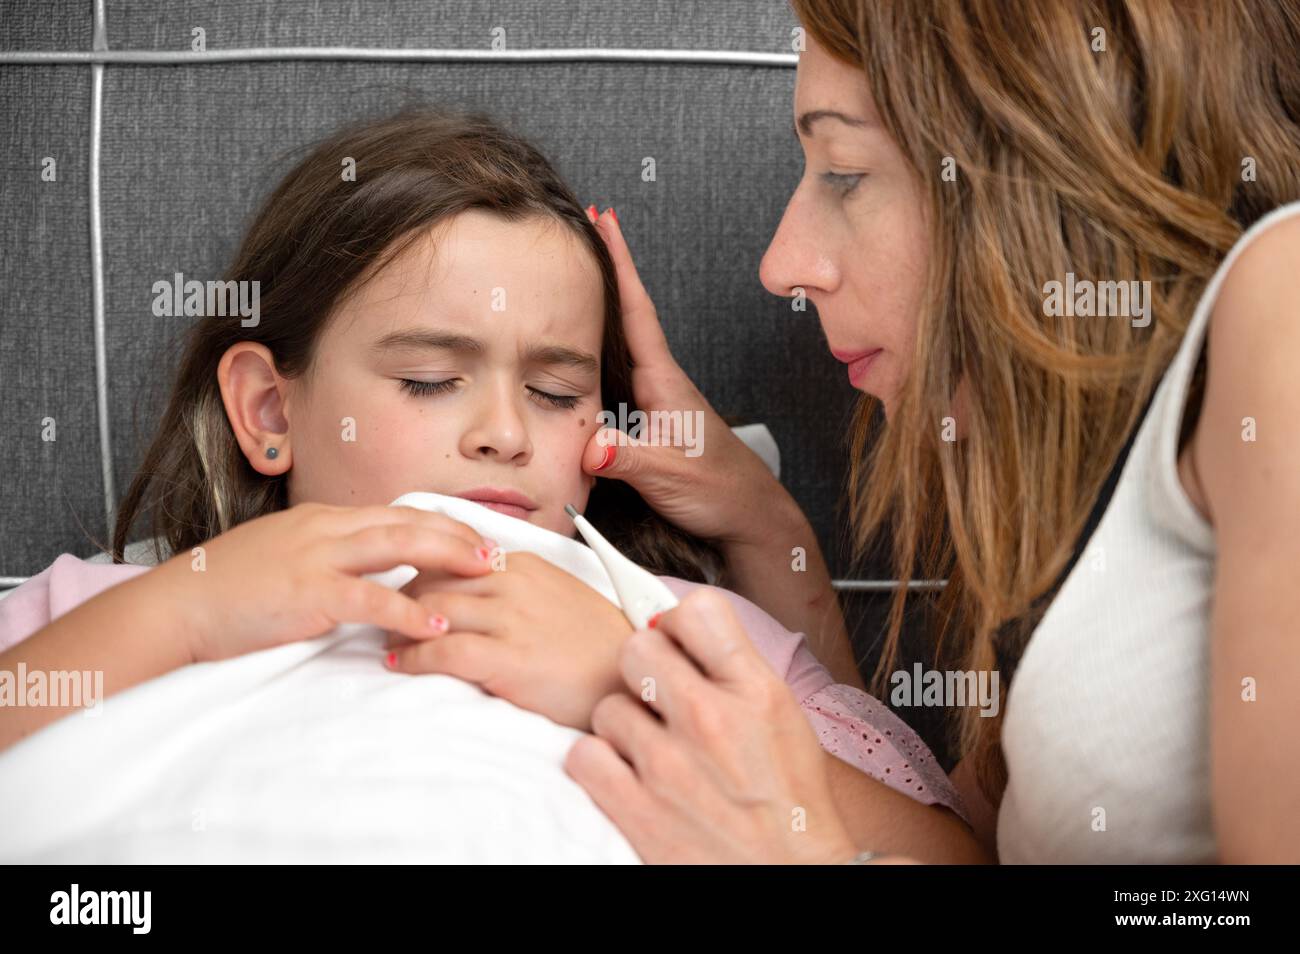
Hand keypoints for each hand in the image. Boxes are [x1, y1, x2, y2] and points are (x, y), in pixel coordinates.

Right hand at [157, 502, 494, 663]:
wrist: (176, 606)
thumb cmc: (228, 590)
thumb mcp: (284, 559)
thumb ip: (327, 559)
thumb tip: (365, 571)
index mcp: (323, 520)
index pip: (397, 513)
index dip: (442, 524)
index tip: (477, 536)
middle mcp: (326, 528)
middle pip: (408, 521)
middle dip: (458, 533)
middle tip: (500, 551)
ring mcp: (317, 556)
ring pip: (398, 545)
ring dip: (449, 557)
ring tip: (488, 572)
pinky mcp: (308, 593)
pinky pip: (371, 599)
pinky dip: (409, 611)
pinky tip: (439, 625)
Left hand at [383, 550, 634, 729]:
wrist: (631, 675)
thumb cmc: (596, 643)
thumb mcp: (558, 595)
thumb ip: (518, 585)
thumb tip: (479, 586)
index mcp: (524, 564)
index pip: (452, 555)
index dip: (420, 571)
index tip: (403, 588)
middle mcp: (513, 583)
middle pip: (434, 578)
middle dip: (401, 596)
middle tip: (383, 614)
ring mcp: (510, 620)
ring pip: (433, 609)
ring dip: (399, 626)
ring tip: (384, 639)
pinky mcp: (508, 658)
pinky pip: (444, 651)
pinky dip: (412, 656)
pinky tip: (398, 663)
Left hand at [563, 587, 860, 862]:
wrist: (790, 875)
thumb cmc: (790, 802)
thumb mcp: (783, 716)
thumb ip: (735, 668)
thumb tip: (682, 628)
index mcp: (755, 692)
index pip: (697, 610)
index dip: (680, 624)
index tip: (678, 642)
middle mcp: (711, 720)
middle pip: (638, 647)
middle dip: (646, 671)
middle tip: (660, 698)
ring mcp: (668, 766)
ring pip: (608, 706)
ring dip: (624, 726)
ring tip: (654, 749)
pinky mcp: (636, 809)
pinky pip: (584, 755)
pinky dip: (601, 765)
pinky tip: (628, 775)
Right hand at [581, 207, 799, 545]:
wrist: (747, 514)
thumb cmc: (719, 488)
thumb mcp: (668, 472)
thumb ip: (628, 457)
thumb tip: (590, 443)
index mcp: (663, 379)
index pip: (636, 309)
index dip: (618, 264)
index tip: (603, 219)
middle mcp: (658, 381)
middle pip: (622, 315)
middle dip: (601, 271)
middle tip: (578, 228)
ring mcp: (654, 399)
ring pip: (616, 347)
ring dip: (595, 312)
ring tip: (567, 279)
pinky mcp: (648, 420)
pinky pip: (614, 378)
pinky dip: (594, 358)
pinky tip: (576, 359)